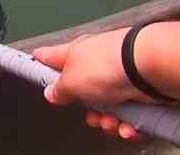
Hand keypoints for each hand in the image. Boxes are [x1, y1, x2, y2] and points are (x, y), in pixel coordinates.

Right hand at [33, 29, 155, 141]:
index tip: (30, 71)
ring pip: (106, 107)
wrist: (150, 67)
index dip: (38, 63)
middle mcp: (95, 63)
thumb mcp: (71, 82)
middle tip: (90, 113)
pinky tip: (128, 126)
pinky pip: (128, 114)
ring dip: (108, 121)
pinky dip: (127, 124)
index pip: (48, 57)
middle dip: (87, 110)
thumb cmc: (109, 64)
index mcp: (73, 54)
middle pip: (81, 92)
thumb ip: (58, 90)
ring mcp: (118, 76)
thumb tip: (51, 92)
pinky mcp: (138, 89)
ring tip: (113, 122)